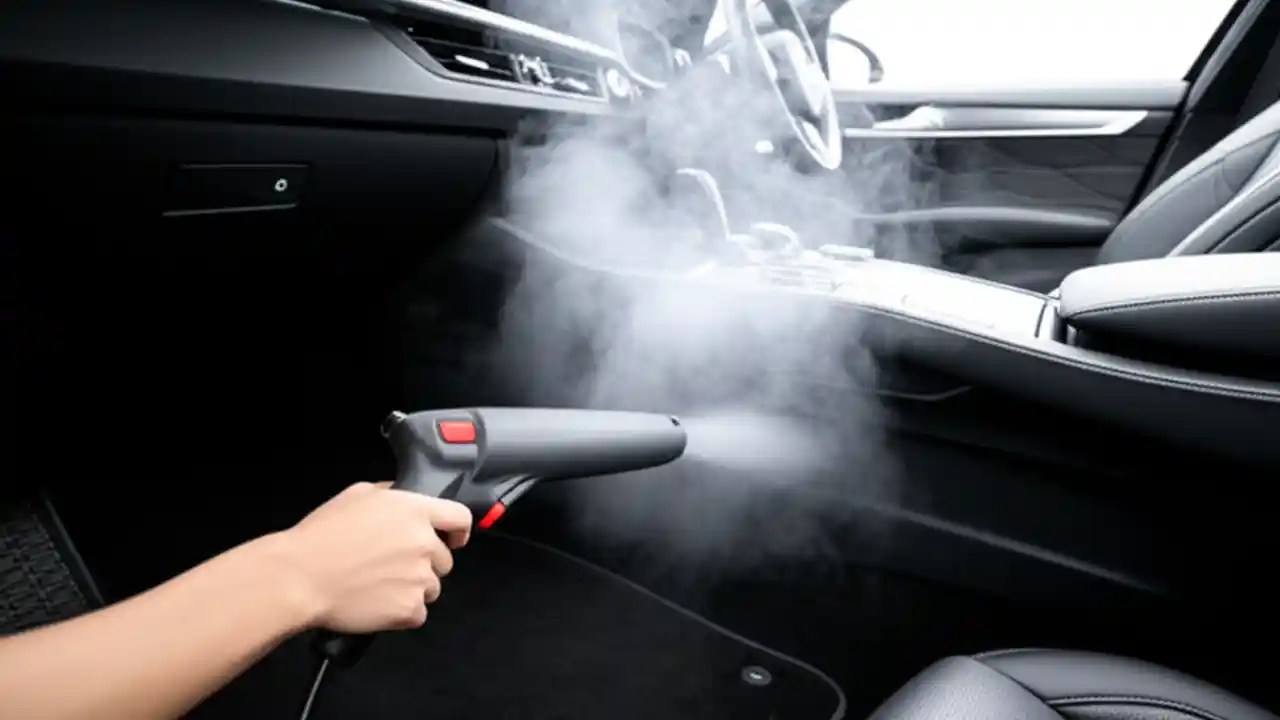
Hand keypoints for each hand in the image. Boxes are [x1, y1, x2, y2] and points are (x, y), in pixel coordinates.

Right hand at [275, 482, 472, 633]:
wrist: (299, 578)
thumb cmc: (321, 537)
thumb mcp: (357, 495)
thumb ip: (391, 495)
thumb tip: (402, 497)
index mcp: (414, 511)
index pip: (461, 518)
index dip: (458, 531)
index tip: (453, 539)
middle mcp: (424, 543)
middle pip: (444, 560)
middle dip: (423, 563)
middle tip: (392, 566)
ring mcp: (419, 578)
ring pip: (431, 587)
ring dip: (412, 587)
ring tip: (379, 584)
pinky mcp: (409, 609)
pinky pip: (417, 613)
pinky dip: (401, 612)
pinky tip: (377, 602)